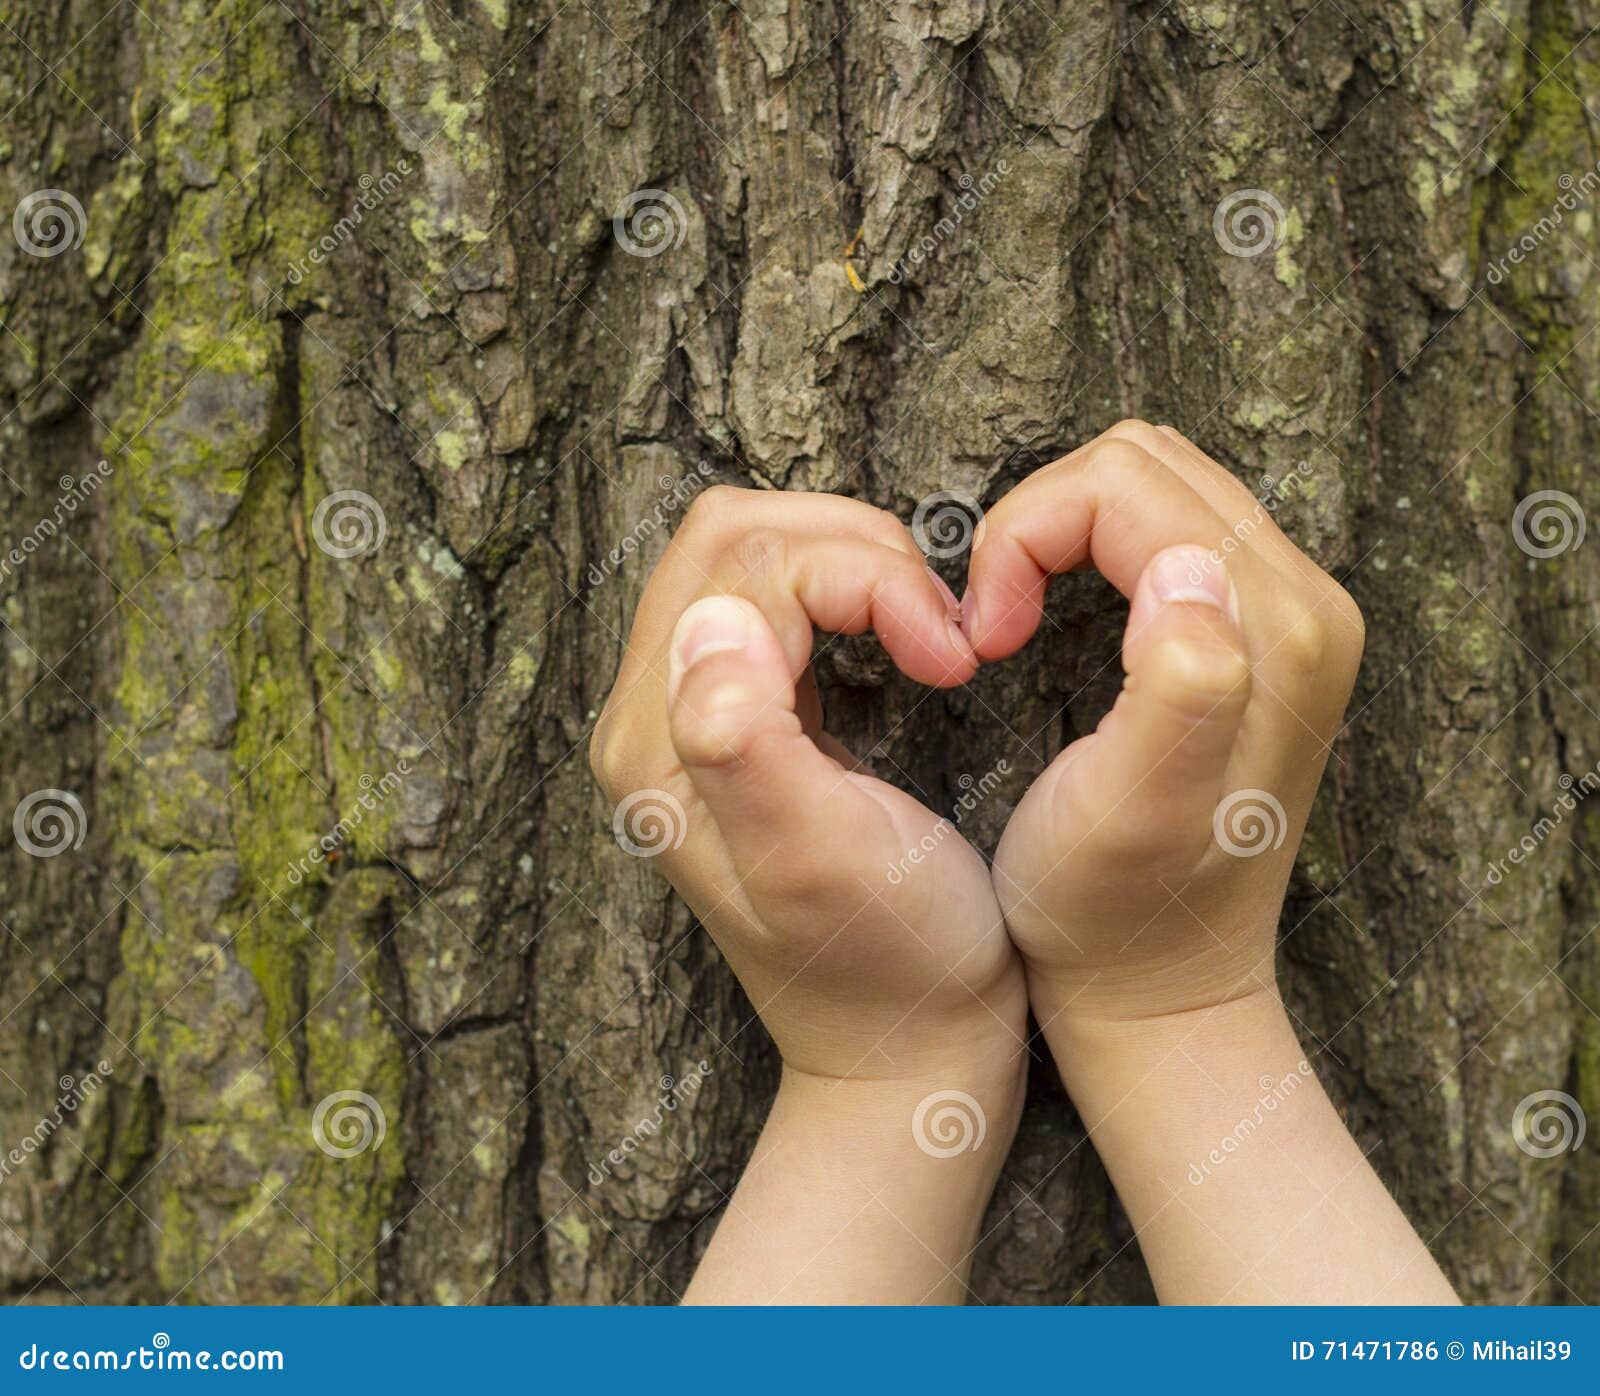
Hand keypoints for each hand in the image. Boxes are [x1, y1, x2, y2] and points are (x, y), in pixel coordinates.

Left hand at [591, 485, 1027, 1093]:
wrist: (905, 1043)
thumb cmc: (892, 962)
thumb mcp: (819, 857)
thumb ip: (743, 739)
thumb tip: (711, 619)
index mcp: (655, 742)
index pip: (738, 560)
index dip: (859, 573)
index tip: (944, 650)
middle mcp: (650, 718)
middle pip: (733, 536)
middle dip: (855, 552)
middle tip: (939, 629)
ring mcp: (690, 715)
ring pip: (757, 554)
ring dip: (856, 566)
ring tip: (928, 635)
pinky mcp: (741, 719)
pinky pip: (778, 599)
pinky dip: (849, 593)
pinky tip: (896, 643)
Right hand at [962, 421, 1364, 1032]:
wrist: (1161, 986)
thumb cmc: (1114, 914)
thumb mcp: (1133, 814)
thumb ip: (1181, 684)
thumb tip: (1185, 563)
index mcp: (1275, 632)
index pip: (1126, 484)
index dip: (1026, 534)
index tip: (985, 632)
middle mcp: (1306, 606)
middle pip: (1143, 465)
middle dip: (1041, 521)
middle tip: (994, 625)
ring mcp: (1292, 616)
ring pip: (1152, 484)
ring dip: (1061, 530)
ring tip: (1015, 619)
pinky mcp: (1263, 633)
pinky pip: (1166, 527)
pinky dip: (1091, 546)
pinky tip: (1059, 616)